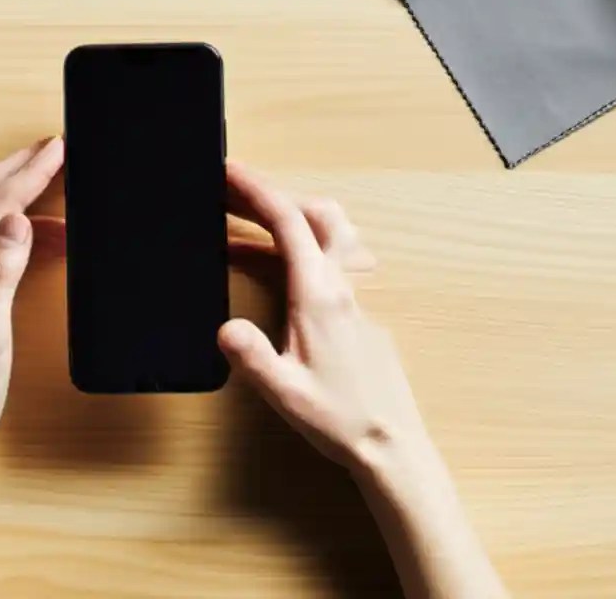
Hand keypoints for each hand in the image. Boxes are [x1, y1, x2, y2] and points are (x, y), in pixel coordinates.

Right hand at [217, 162, 424, 473]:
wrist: (391, 444)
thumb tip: (224, 326)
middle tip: (231, 192)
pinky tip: (275, 267)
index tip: (228, 171)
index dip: (255, 190)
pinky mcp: (359, 310)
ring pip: (330, 231)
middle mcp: (342, 285)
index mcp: (320, 295)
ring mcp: (355, 295)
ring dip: (290, 216)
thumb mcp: (284, 392)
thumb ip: (252, 357)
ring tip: (248, 223)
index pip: (287, 223)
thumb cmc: (340, 419)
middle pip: (313, 213)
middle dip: (270, 194)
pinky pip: (330, 258)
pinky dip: (299, 245)